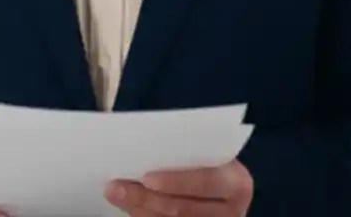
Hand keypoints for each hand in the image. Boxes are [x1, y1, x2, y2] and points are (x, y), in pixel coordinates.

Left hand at [105, 160, 253, 216]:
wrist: (221, 189)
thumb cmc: (208, 161)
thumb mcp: (206, 152)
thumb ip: (181, 148)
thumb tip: (135, 140)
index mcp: (236, 182)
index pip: (206, 181)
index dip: (176, 182)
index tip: (146, 179)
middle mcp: (232, 211)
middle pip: (183, 209)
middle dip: (145, 198)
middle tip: (114, 187)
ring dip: (139, 210)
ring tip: (115, 194)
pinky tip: (128, 207)